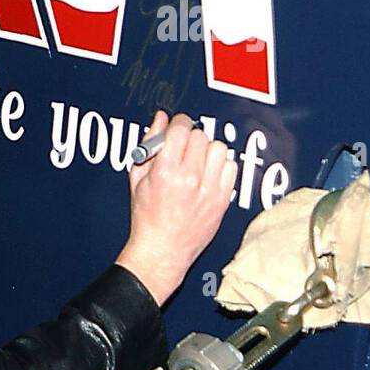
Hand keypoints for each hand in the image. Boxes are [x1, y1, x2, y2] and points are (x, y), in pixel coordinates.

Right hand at [116, 111, 236, 305]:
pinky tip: (209, 174)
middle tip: (183, 149)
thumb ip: (149, 144)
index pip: (181, 128)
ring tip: (197, 161)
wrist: (162, 250)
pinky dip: (221, 166)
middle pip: (201, 136)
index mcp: (166, 171)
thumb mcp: (138, 178)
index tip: (177, 127)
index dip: (178, 124)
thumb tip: (160, 119)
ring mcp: (209, 189)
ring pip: (219, 148)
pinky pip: (231, 167)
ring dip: (208, 150)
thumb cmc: (146, 218)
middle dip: (190, 139)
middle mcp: (190, 178)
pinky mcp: (222, 199)